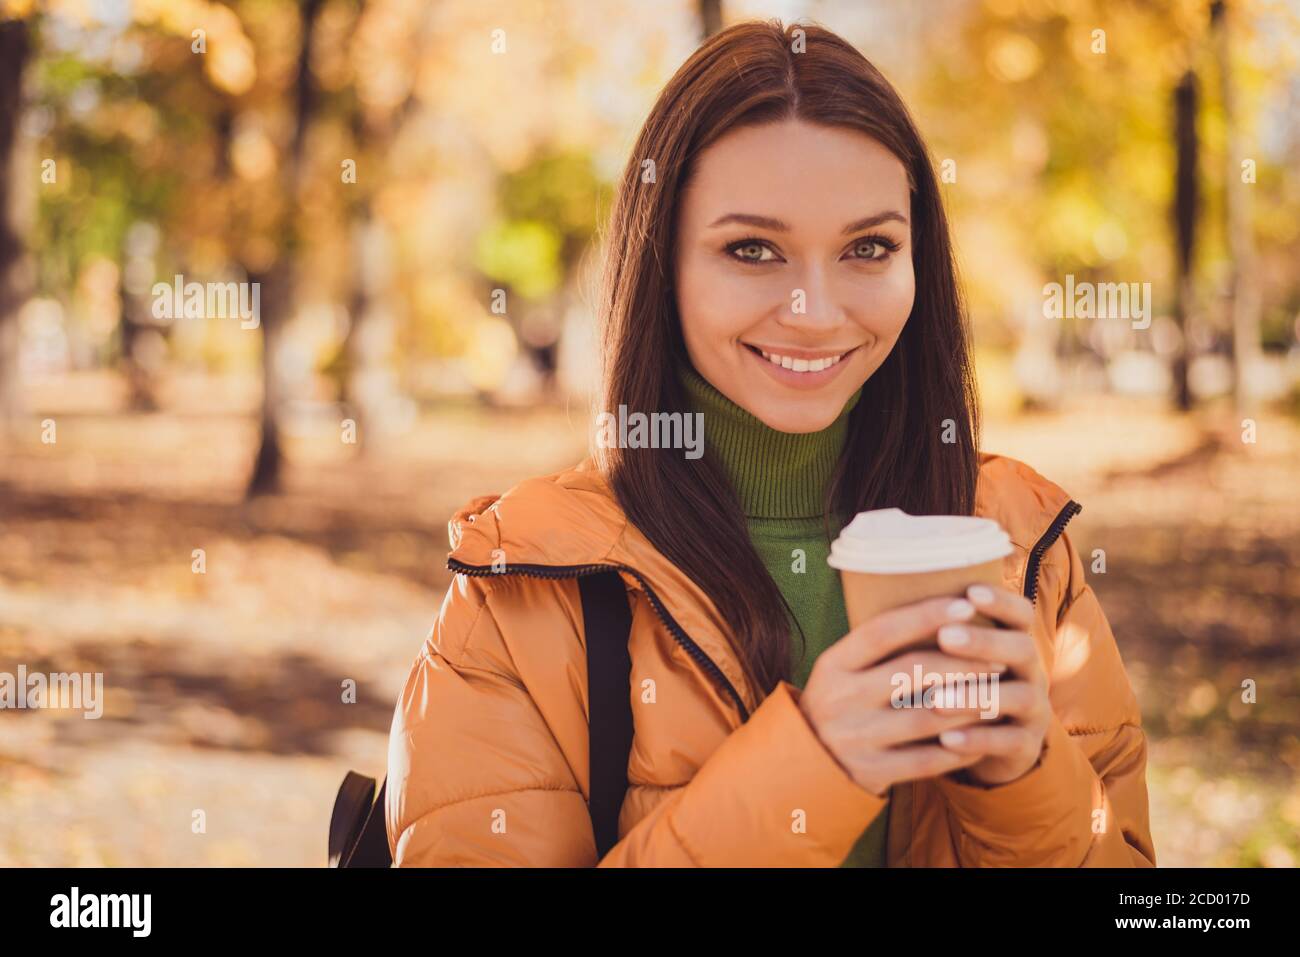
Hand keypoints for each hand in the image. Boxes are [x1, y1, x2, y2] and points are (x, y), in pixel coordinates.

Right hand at [797, 595, 1004, 796]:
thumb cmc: (841, 701)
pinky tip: (984, 734)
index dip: (926, 615)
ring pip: (927, 717)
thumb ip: (879, 646)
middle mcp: (841, 699)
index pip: (882, 631)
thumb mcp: (842, 668)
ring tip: (997, 694)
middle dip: (962, 662)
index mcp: (833, 665)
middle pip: (912, 672)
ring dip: (971, 704)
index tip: (966, 605)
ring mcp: (856, 738)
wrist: (810, 763)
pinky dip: (962, 747)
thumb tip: (942, 610)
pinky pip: (928, 760)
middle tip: (998, 658)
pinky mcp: (872, 772)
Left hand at [930, 583, 1050, 785]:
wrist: (986, 746)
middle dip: (983, 642)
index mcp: (1014, 642)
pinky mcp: (1027, 746)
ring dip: (975, 695)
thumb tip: (889, 587)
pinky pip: (1008, 742)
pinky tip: (946, 740)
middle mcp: (1031, 671)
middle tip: (945, 637)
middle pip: (1022, 648)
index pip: (1020, 613)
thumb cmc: (959, 688)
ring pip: (1017, 697)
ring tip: (936, 699)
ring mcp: (1034, 710)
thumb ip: (938, 632)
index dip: (1000, 601)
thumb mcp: (955, 659)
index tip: (970, 591)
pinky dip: (978, 740)